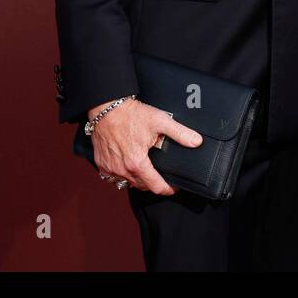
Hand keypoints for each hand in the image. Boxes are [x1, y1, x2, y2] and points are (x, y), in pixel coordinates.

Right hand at [88, 98, 202, 195]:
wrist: (107, 108)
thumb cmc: (131, 115)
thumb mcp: (161, 121)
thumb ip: (180, 133)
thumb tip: (196, 142)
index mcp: (137, 163)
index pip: (155, 187)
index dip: (168, 189)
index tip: (174, 187)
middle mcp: (122, 170)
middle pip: (142, 186)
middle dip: (154, 183)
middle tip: (162, 176)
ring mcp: (110, 168)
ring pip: (127, 183)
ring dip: (138, 181)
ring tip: (147, 172)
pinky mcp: (101, 164)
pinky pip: (113, 178)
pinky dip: (123, 176)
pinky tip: (129, 168)